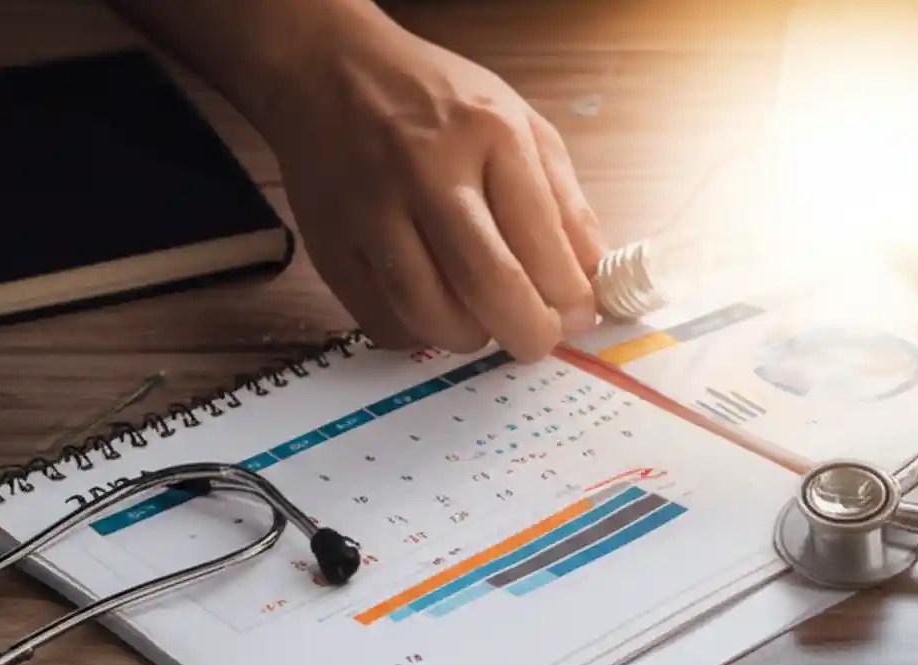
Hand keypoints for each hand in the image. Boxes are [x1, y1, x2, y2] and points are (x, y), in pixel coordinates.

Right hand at [265, 16, 602, 361]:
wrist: (325, 69)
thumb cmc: (433, 98)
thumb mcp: (516, 121)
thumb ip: (561, 198)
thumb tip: (591, 277)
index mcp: (487, 133)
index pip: (541, 238)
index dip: (569, 297)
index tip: (578, 316)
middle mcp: (426, 170)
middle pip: (486, 282)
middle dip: (527, 331)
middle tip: (538, 341)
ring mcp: (369, 209)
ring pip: (428, 311)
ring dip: (471, 337)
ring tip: (485, 324)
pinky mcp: (328, 243)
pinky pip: (380, 318)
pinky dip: (417, 334)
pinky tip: (434, 314)